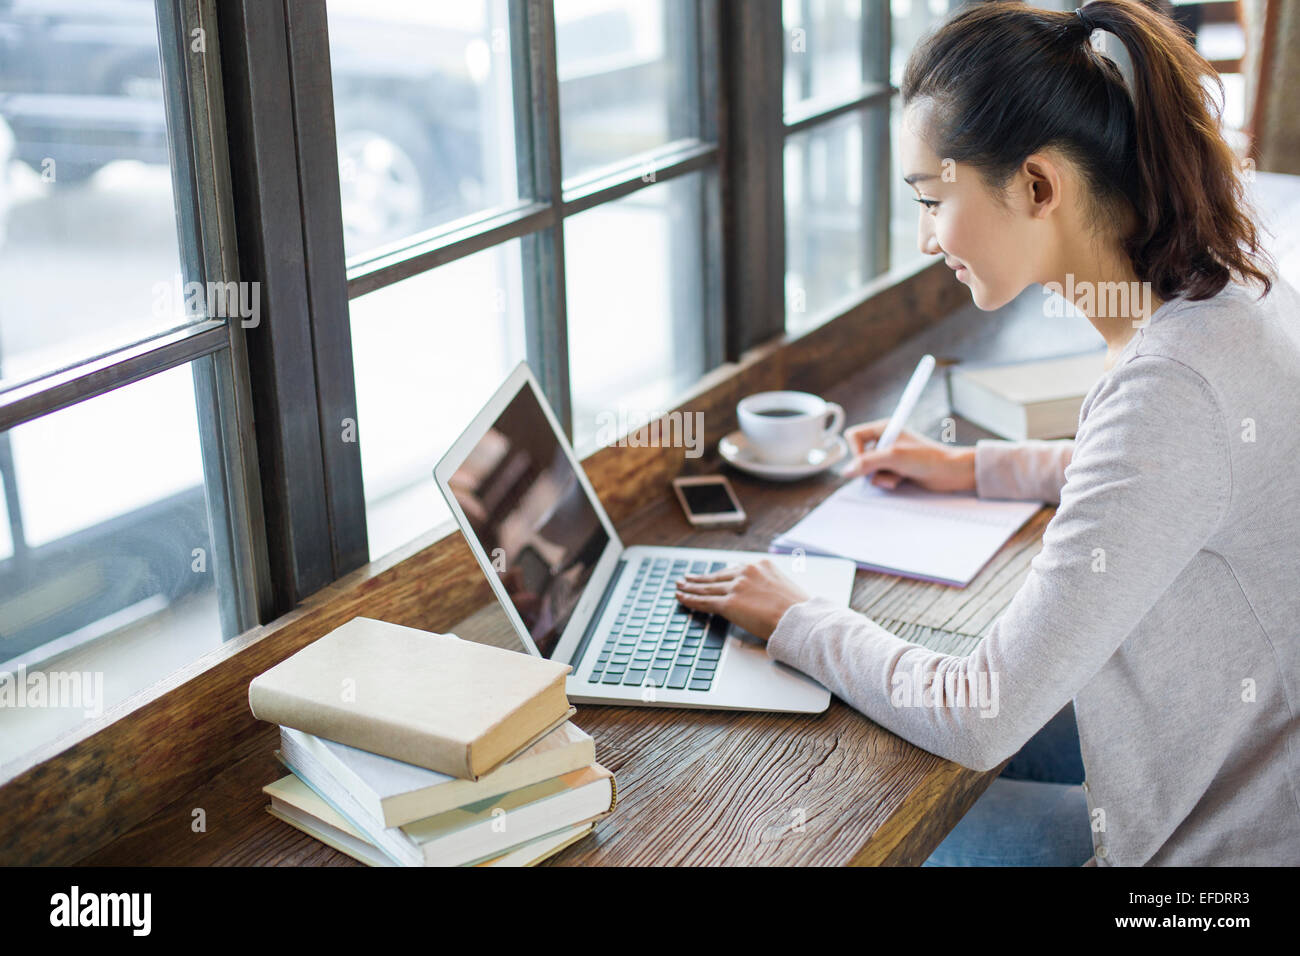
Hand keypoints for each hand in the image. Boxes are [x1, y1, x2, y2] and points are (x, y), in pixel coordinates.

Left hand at [674, 558, 811, 641]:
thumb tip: (765, 597)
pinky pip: (705, 601)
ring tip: (680, 587)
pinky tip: (681, 598)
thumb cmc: (799, 609)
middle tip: (687, 578)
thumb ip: (770, 586)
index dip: (719, 575)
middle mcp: (746, 572)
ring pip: (707, 587)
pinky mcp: (729, 604)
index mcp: (761, 565)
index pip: (734, 569)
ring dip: (691, 588)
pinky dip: (691, 600)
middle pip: (717, 576)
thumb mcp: (786, 588)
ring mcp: (736, 587)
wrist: (800, 619)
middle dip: (701, 578)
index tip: (711, 576)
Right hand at [842, 418, 975, 491]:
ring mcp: (889, 457)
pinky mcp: (895, 470)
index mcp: (883, 429)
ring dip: (881, 477)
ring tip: (897, 477)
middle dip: (870, 468)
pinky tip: (901, 481)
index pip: (854, 436)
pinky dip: (887, 482)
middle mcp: (884, 441)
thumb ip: (867, 462)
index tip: (866, 460)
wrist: (950, 472)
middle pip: (859, 455)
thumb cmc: (927, 458)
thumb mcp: (894, 457)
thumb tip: (846, 471)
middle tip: (885, 470)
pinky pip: (879, 478)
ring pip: (868, 470)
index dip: (856, 450)